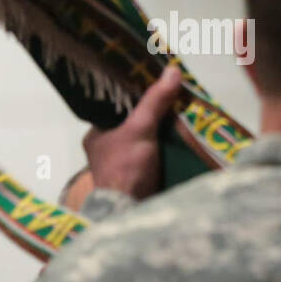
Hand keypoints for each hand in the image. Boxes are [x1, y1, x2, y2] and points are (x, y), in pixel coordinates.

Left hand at [82, 64, 184, 199]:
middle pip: (133, 123)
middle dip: (153, 114)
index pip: (116, 107)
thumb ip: (155, 101)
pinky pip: (155, 157)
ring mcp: (123, 166)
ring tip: (185, 115)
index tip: (155, 83)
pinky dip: (168, 150)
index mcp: (96, 135)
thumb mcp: (140, 128)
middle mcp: (106, 149)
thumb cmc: (126, 167)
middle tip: (175, 98)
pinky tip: (184, 140)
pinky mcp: (139, 180)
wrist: (130, 211)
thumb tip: (173, 70)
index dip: (135, 94)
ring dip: (163, 132)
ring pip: (145, 140)